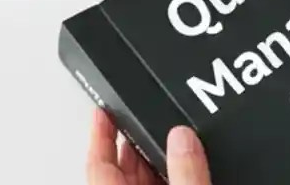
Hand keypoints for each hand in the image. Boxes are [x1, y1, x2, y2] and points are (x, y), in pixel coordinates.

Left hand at [88, 110, 211, 184]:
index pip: (98, 164)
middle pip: (123, 169)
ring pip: (145, 181)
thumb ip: (185, 173)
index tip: (102, 111)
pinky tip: (190, 167)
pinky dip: (175, 175)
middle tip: (142, 115)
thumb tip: (182, 137)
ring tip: (174, 135)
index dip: (99, 134)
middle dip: (135, 141)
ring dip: (159, 159)